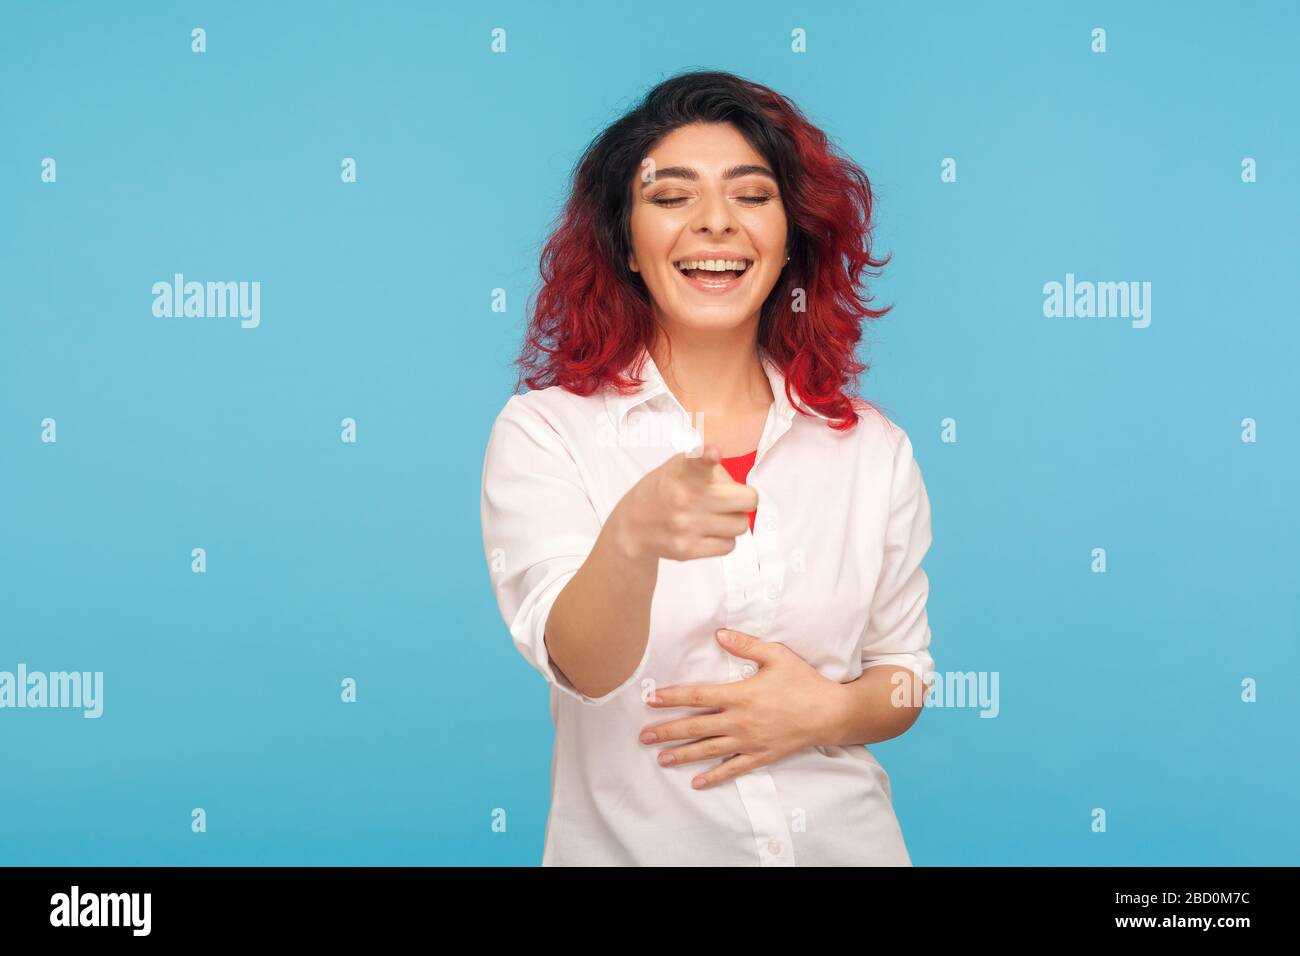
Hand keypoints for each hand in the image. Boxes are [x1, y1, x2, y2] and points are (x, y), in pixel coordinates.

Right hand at [609, 443, 756, 561]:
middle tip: (732, 499)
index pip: (697, 460)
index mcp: (682, 472)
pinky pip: (729, 546)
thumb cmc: (664, 492)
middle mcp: (685, 498)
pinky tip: (707, 532)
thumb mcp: (678, 467)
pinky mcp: (688, 550)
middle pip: (747, 500)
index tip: (713, 453)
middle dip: (745, 499)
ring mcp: (687, 526)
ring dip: (733, 521)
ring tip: (715, 516)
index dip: (707, 455)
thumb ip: (710, 469)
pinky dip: (723, 539)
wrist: (633, 527)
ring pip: (741, 525)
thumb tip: (738, 488)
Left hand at [638, 628, 849, 789]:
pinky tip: (697, 782)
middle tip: (643, 736)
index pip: (698, 696)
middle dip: (667, 731)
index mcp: (741, 695)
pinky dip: (714, 777)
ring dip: (683, 755)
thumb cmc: (803, 682)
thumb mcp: (777, 655)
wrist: (830, 713)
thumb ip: (746, 645)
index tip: (651, 699)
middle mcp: (740, 721)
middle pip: (696, 727)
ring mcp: (749, 741)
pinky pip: (733, 769)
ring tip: (661, 759)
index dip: (672, 698)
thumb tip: (719, 634)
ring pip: (709, 750)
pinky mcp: (761, 756)